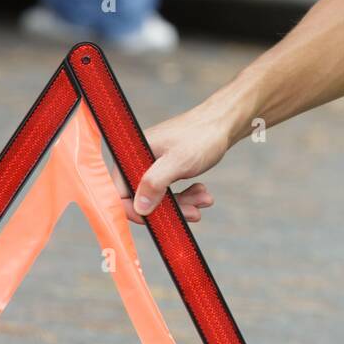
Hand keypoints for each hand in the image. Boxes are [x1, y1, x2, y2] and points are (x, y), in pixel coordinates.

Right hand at [110, 100, 231, 224]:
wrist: (223, 122)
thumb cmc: (201, 136)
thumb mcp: (178, 162)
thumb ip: (155, 183)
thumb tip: (138, 207)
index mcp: (132, 153)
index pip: (120, 192)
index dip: (136, 211)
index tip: (159, 221)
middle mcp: (137, 159)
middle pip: (142, 198)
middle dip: (169, 209)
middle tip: (194, 213)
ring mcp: (151, 164)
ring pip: (159, 196)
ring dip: (182, 203)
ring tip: (205, 200)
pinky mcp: (165, 167)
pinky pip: (169, 190)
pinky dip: (186, 195)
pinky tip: (202, 192)